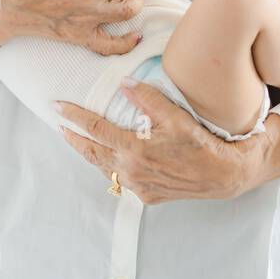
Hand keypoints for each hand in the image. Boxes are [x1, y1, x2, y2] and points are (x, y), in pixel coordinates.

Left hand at [53, 81, 269, 202]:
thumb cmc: (201, 142)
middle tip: (58, 124)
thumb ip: (148, 99)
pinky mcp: (147, 195)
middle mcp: (131, 170)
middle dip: (73, 136)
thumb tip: (124, 83)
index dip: (74, 116)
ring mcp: (138, 186)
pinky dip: (109, 167)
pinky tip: (107, 159)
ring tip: (76, 140)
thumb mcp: (176, 116)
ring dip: (88, 152)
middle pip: (92, 151)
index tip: (57, 106)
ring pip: (103, 168)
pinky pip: (121, 179)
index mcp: (134, 149)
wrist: (222, 175)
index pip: (95, 128)